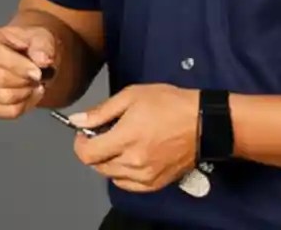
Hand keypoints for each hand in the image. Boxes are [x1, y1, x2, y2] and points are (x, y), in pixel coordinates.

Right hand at [0, 25, 56, 119]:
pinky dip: (25, 106)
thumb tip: (43, 59)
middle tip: (39, 76)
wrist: (29, 59)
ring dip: (26, 93)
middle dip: (25, 80)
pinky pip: (7, 112)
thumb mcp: (40, 36)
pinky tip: (30, 95)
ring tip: (34, 84)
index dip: (17, 65)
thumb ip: (42, 44)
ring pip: (4, 98)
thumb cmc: (29, 45)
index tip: (37, 71)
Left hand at [69, 84, 198, 192]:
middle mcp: (133, 163)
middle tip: (106, 133)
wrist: (204, 122)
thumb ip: (101, 111)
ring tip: (122, 143)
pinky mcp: (155, 184)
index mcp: (125, 139)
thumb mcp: (132, 96)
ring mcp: (145, 177)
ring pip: (111, 176)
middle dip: (95, 149)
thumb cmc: (169, 104)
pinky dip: (122, 173)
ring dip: (108, 161)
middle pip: (97, 166)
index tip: (85, 132)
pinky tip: (131, 157)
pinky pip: (127, 184)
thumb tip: (76, 121)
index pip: (87, 154)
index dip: (80, 142)